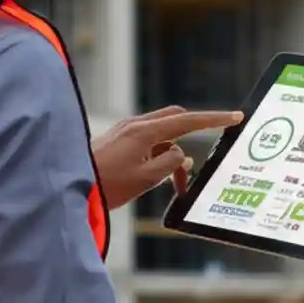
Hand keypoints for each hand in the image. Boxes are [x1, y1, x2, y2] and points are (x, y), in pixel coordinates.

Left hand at [92, 106, 242, 209]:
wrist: (68, 186)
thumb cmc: (106, 184)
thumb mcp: (146, 179)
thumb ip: (170, 163)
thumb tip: (182, 154)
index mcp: (145, 132)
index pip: (187, 120)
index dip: (213, 119)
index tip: (235, 116)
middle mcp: (135, 125)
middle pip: (175, 119)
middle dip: (191, 136)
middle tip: (196, 160)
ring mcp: (124, 130)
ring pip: (161, 134)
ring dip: (172, 154)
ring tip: (173, 183)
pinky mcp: (117, 139)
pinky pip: (147, 141)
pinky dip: (158, 155)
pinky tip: (155, 177)